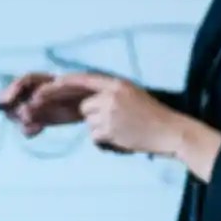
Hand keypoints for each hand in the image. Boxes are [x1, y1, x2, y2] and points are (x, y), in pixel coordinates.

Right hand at [0, 72, 86, 136]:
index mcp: (46, 79)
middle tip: (26, 116)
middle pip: (16, 98)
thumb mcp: (72, 87)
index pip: (24, 81)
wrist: (94, 103)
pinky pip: (28, 126)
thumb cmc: (86, 90)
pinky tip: (35, 130)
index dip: (13, 89)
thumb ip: (52, 92)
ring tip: (34, 126)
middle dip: (16, 108)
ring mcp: (38, 106)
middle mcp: (37, 92)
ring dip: (22, 120)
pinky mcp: (42, 119)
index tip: (5, 101)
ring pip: (19, 113)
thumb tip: (33, 101)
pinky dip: (28, 129)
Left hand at [42, 74, 188, 156]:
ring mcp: (110, 113)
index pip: (84, 79)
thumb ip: (110, 93)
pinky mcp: (110, 130)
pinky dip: (105, 140)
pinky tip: (122, 137)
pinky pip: (95, 136)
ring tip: (122, 129)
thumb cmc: (151, 114)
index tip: (51, 84)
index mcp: (117, 84)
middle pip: (84, 106)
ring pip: (89, 122)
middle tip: (112, 120)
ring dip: (100, 129)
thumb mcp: (131, 94)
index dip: (66, 82)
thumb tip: (87, 101)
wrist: (169, 130)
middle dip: (92, 115)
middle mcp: (111, 95)